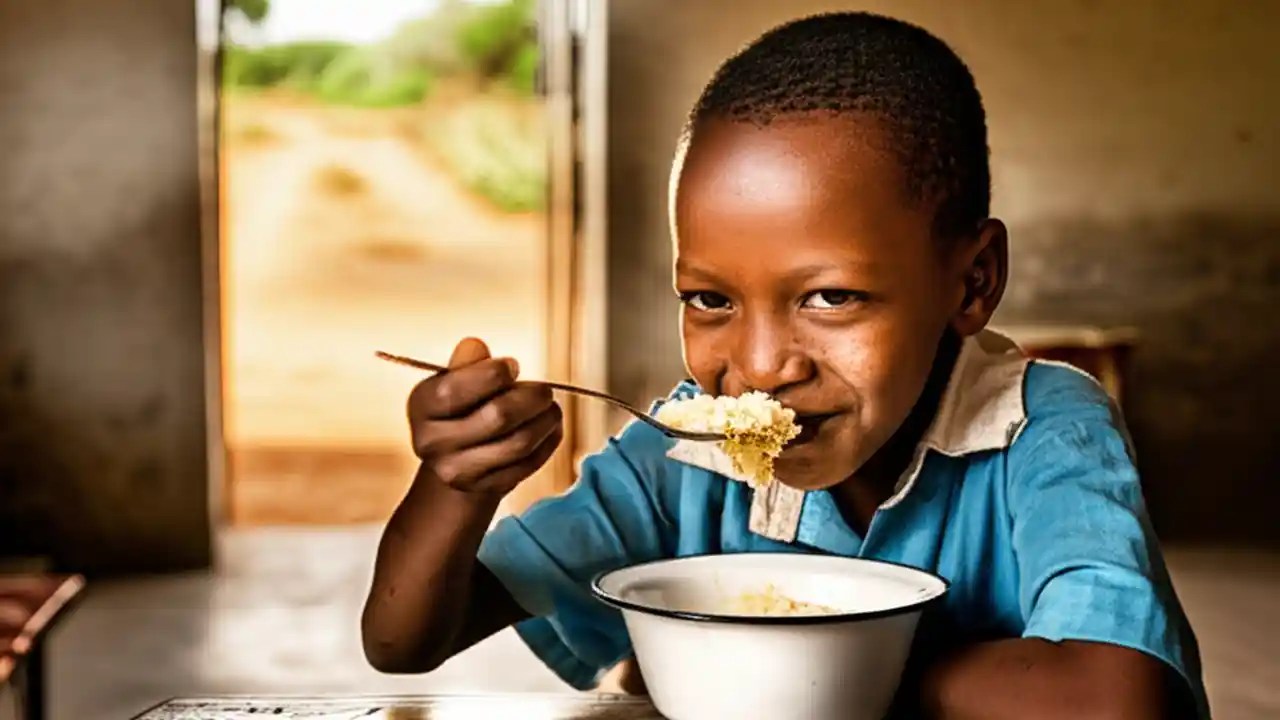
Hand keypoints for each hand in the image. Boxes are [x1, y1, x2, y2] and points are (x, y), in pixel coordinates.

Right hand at [407, 338, 562, 495]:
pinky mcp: (486, 488)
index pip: (456, 390)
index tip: (513, 367)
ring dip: (545, 420)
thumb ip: (466, 363)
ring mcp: (458, 471)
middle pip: (497, 417)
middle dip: (531, 397)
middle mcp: (432, 443)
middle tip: (544, 389)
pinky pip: (529, 464)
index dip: (493, 374)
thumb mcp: (454, 379)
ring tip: (550, 407)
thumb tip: (475, 346)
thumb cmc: (461, 407)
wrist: (456, 457)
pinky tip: (549, 428)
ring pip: (519, 443)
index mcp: (422, 405)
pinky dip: (547, 442)